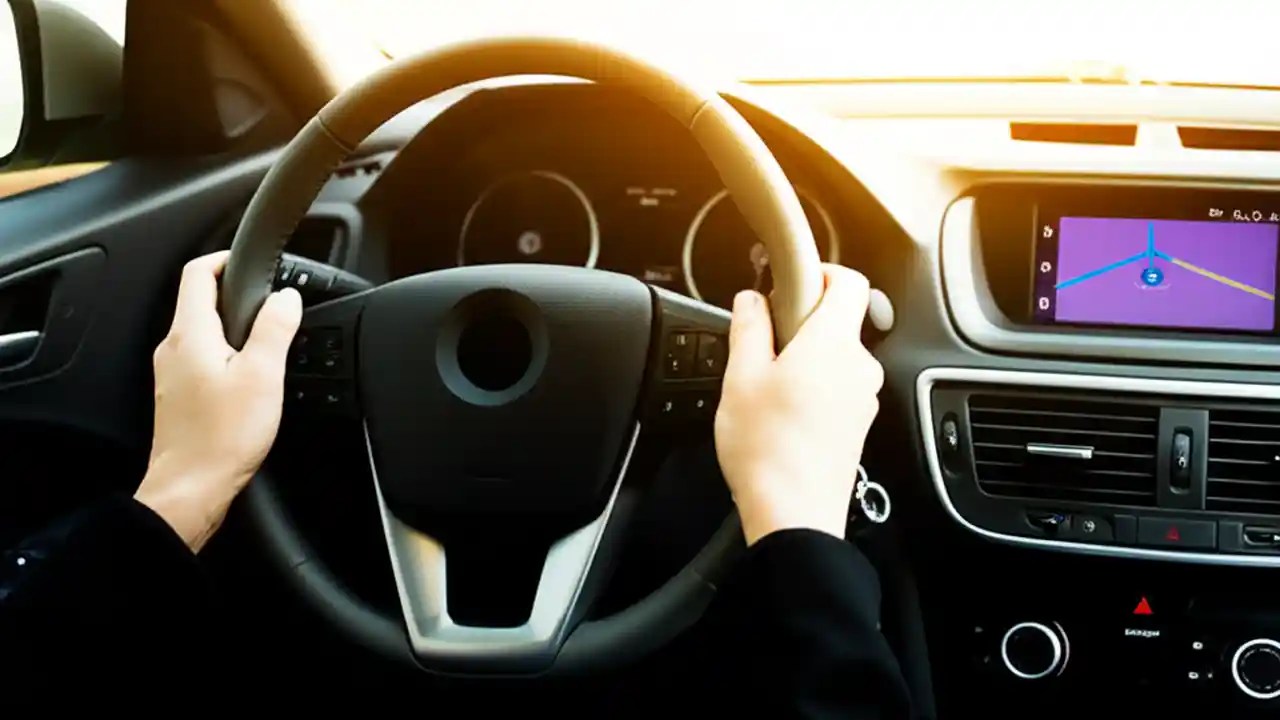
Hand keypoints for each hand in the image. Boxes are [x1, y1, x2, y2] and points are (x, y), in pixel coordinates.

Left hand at [135, 252, 302, 550]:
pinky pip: (203, 359)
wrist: (191, 490)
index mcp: (190, 334)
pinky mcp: (179, 396)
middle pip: (200, 301)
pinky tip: (250, 379)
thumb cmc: (221, 439)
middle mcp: (173, 349)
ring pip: (203, 332)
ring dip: (234, 328)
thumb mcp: (263, 376)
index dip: (225, 259)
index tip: (251, 263)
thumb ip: (275, 329)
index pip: (197, 273)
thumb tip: (286, 297)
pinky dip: (227, 355)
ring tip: (268, 343)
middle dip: (237, 295)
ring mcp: (172, 373)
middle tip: (271, 305)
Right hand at [714, 264, 883, 545]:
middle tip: (764, 344)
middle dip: (803, 323)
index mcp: (832, 343)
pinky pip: (838, 390)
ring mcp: (863, 398)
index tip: (794, 282)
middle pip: (840, 322)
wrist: (794, 514)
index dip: (822, 273)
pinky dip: (814, 390)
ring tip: (767, 386)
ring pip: (837, 359)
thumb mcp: (740, 378)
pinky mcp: (858, 426)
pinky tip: (782, 414)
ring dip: (807, 360)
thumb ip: (749, 328)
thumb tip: (751, 300)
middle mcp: (858, 366)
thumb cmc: (767, 449)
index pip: (850, 282)